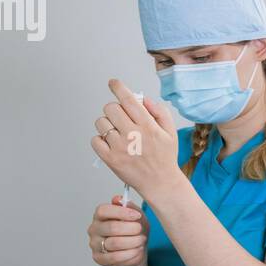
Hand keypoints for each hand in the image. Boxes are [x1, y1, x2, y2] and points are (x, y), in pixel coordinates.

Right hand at [88, 195, 148, 265]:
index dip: (122, 212)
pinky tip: (138, 250)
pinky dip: (130, 254)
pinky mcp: (99, 258)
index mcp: (100, 215)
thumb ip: (128, 206)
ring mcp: (95, 244)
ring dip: (133, 242)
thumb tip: (118, 199)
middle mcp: (94, 229)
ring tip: (142, 240)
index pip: (103, 210)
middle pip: (112, 227)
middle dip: (131, 229)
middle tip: (140, 230)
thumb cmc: (134, 230)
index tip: (137, 215)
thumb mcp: (136, 215)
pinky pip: (115, 258)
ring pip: (115, 243)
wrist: (137, 249)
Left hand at [91, 79, 180, 201]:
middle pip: (110, 108)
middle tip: (121, 117)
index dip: (118, 87)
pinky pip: (95, 140)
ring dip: (107, 124)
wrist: (160, 183)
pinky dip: (100, 139)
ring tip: (118, 133)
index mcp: (148, 126)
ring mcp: (119, 147)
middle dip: (114, 109)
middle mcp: (132, 135)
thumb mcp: (170, 131)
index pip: (128, 99)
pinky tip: (111, 143)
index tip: (113, 83)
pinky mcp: (110, 159)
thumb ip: (159, 111)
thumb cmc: (165, 157)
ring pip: (101, 122)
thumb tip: (142, 99)